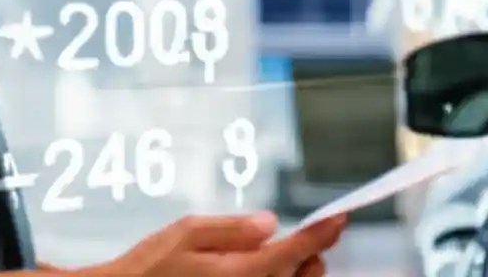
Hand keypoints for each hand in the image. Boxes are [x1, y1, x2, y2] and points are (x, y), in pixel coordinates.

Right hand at [83, 212, 346, 275]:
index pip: (300, 249)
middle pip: (307, 276)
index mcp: (245, 272)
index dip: (324, 231)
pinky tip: (252, 274)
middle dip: (309, 256)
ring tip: (269, 260)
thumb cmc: (149, 270)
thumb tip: (269, 224)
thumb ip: (233, 227)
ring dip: (294, 273)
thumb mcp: (187, 233)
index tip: (339, 217)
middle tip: (296, 240)